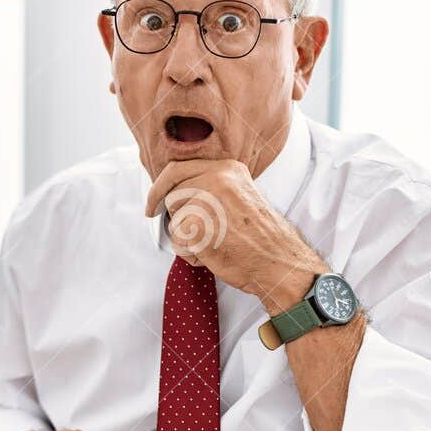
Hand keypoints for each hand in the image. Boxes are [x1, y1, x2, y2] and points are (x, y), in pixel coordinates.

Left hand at [146, 158, 323, 315]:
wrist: (278, 262)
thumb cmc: (261, 238)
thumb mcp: (239, 196)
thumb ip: (212, 188)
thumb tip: (177, 192)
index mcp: (227, 168)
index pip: (177, 169)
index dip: (158, 188)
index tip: (151, 204)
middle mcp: (216, 177)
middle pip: (171, 195)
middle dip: (180, 219)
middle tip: (201, 234)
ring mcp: (206, 198)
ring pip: (173, 220)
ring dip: (188, 239)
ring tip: (216, 244)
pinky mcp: (197, 224)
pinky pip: (177, 241)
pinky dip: (191, 254)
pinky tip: (214, 254)